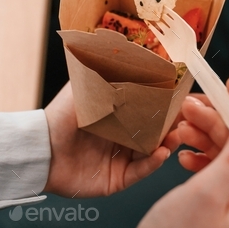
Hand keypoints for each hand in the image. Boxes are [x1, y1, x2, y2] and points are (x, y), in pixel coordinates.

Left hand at [43, 82, 180, 196]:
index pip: (151, 110)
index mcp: (120, 116)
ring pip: (154, 152)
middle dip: (175, 125)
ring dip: (168, 144)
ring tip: (176, 136)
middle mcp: (124, 138)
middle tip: (189, 118)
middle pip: (158, 132)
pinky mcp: (117, 180)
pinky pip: (140, 172)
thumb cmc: (61, 116)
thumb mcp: (87, 88)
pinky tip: (161, 153)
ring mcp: (122, 160)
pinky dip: (153, 163)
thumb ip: (109, 72)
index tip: (186, 97)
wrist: (39, 149)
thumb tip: (132, 47)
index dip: (169, 105)